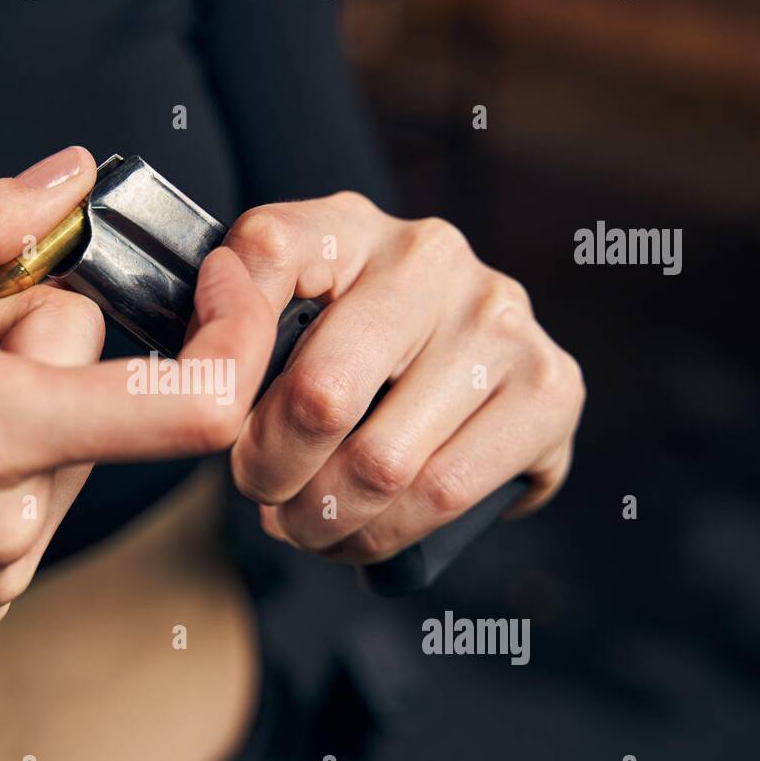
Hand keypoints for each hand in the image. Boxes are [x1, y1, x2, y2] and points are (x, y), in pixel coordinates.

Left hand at [223, 192, 584, 563]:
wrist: (473, 362)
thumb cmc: (353, 348)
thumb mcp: (280, 319)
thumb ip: (230, 332)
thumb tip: (208, 395)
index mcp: (347, 224)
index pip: (262, 256)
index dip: (221, 361)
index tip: (213, 420)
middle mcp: (430, 256)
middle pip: (320, 395)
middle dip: (272, 473)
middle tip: (263, 496)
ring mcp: (499, 318)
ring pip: (381, 463)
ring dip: (324, 522)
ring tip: (305, 527)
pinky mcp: (551, 386)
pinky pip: (444, 493)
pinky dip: (386, 536)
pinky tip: (364, 534)